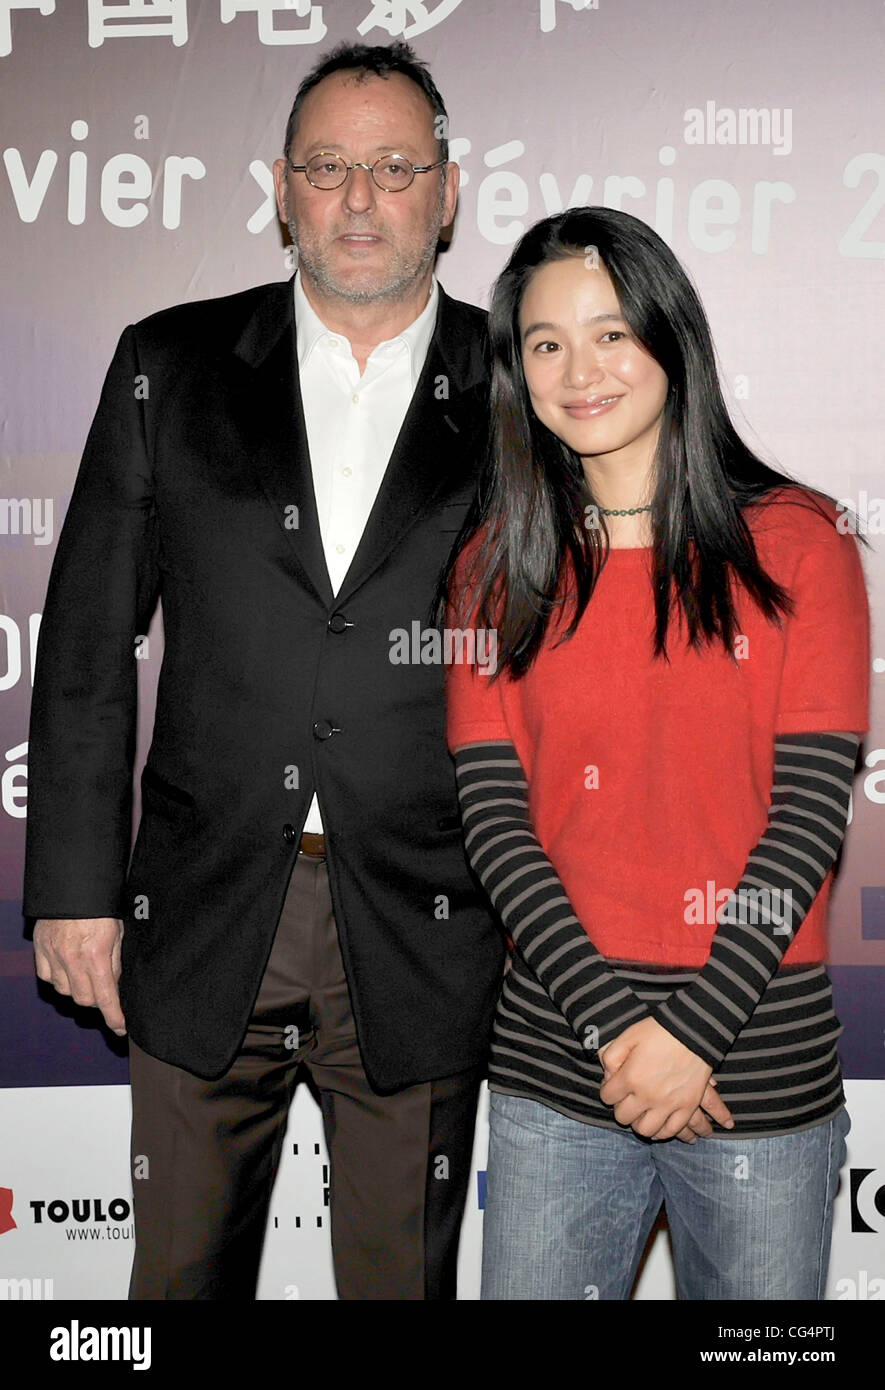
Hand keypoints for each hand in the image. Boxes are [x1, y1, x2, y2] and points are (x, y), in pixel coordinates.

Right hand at [33, 918, 125, 1035]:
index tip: (120, 1027)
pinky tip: (69, 969)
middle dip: (98, 1000)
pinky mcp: (40, 951)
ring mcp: (54, 956)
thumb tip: (116, 987)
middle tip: (106, 991)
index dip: (114, 1017)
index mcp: (97, 955)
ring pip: (65, 992)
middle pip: (84, 1000)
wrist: (72, 886)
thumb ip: (116, 962)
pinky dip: (60, 979)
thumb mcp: (118, 933)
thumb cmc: (100, 907)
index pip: (106, 998)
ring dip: (78, 989)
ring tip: (87, 975)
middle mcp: (73, 960)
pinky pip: (49, 979)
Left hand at [597, 1017, 733, 1140]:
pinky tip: (660, 1124)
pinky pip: (672, 1130)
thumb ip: (611, 1057)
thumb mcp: (627, 1036)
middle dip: (621, 1108)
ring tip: (642, 1114)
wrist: (693, 1030)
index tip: (614, 1085)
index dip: (608, 1090)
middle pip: (623, 1117)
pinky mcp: (687, 1106)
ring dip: (640, 1123)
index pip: (607, 1097)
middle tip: (627, 1100)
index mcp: (630, 1077)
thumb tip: (608, 1077)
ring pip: (646, 1130)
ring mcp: (668, 1103)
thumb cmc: (658, 1031)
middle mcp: (647, 1095)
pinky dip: (664, 1131)